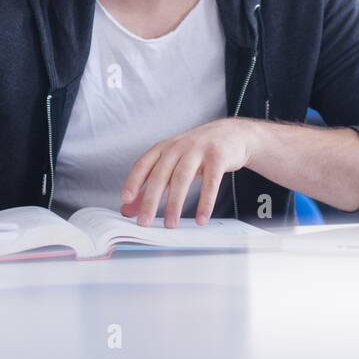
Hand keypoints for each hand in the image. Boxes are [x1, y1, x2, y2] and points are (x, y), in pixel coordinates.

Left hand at [121, 119, 254, 227]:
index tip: (126, 200)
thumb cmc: (198, 152)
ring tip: (170, 224)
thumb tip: (129, 209)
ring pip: (182, 178)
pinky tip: (201, 219)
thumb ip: (152, 184)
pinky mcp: (218, 157)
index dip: (133, 181)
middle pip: (161, 174)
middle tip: (144, 222)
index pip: (143, 164)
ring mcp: (199, 150)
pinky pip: (211, 182)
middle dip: (150, 200)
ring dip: (175, 203)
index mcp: (165, 148)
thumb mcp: (174, 163)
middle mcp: (179, 146)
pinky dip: (205, 202)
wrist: (233, 133)